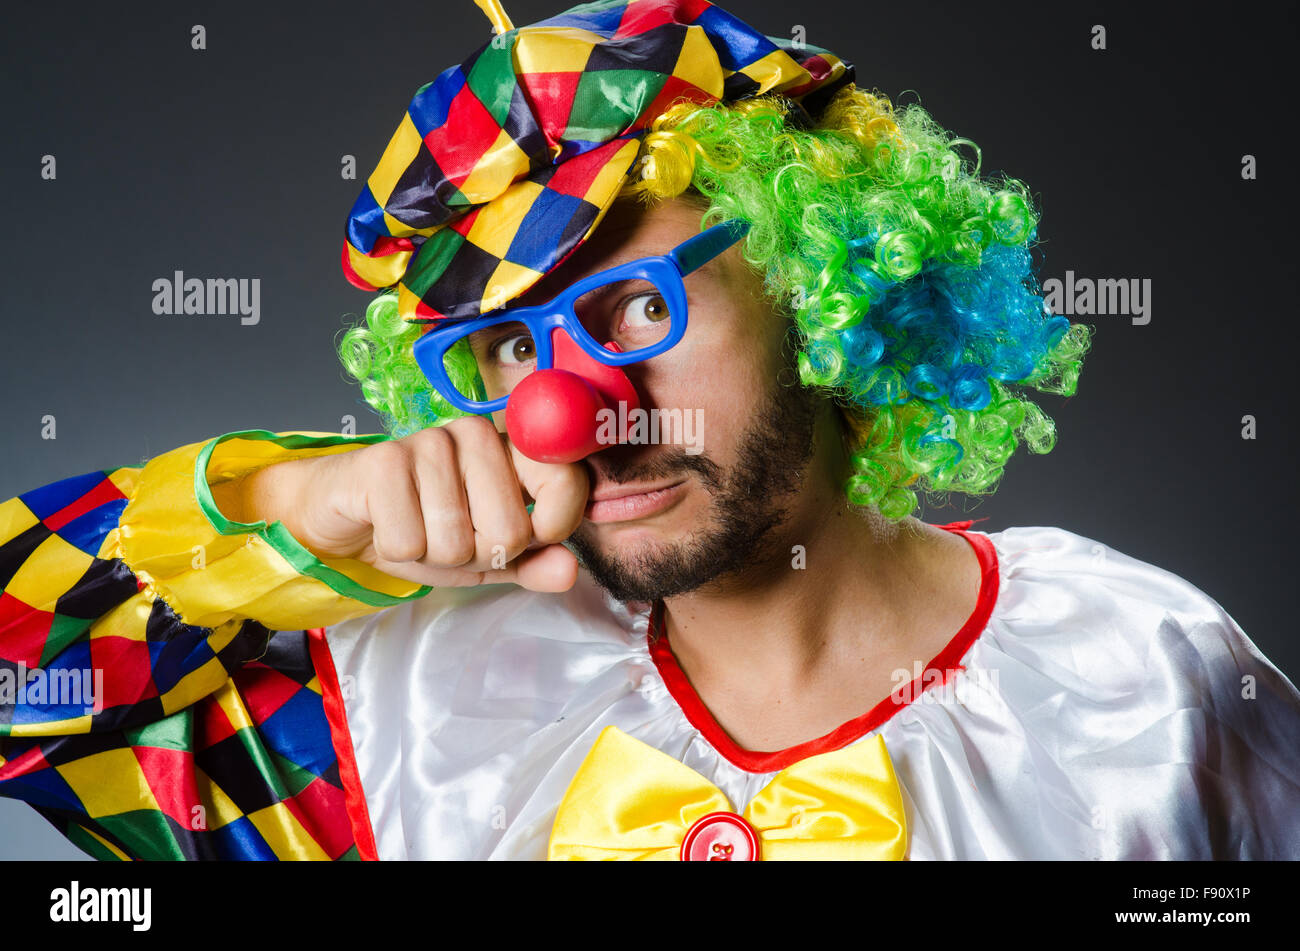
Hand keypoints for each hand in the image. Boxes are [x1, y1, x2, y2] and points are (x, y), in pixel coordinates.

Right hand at [226, 418, 588, 592]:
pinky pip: (410, 542)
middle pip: (510, 532)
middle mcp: (475, 434)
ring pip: (456, 542)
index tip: (525, 539)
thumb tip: (569, 570)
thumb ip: (531, 562)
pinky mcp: (383, 460)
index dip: (553, 527)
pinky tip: (386, 526)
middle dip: (476, 554)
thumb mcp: (485, 556)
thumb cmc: (421, 527)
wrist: (344, 516)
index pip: (566, 481)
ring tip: (416, 529)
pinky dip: (397, 550)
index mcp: (511, 449)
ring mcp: (429, 442)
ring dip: (432, 555)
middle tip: (447, 535)